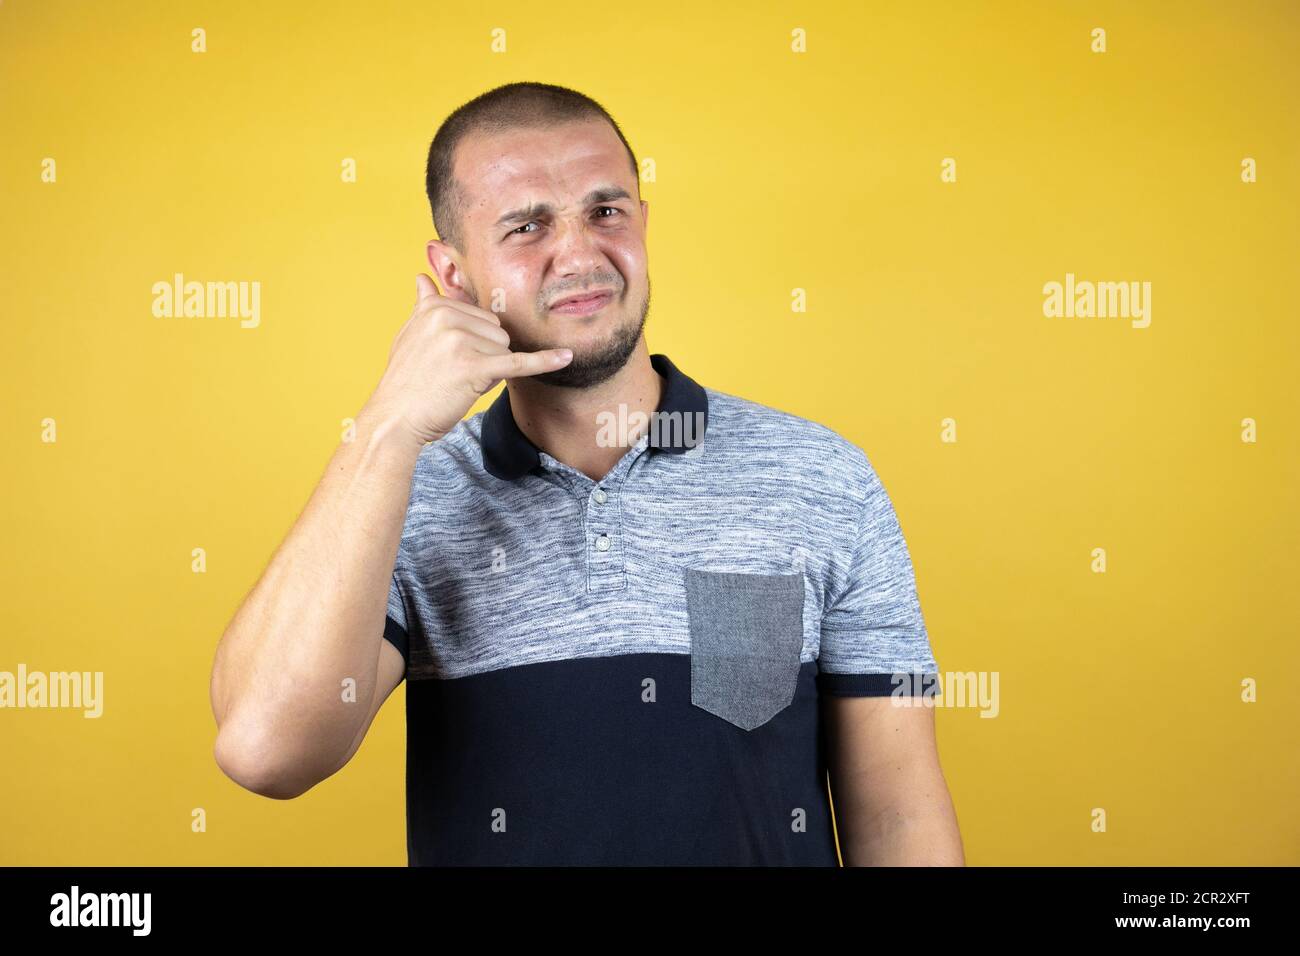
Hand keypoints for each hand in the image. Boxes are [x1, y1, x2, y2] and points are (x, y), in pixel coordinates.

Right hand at [366, 274, 572, 445]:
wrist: (394, 420)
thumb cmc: (406, 382)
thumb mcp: (409, 335)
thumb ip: (423, 306)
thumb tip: (422, 277)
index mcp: (435, 305)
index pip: (482, 318)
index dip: (474, 344)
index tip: (447, 361)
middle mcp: (446, 316)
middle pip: (497, 332)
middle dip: (485, 356)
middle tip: (452, 374)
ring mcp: (459, 340)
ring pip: (504, 350)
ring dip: (490, 371)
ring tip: (457, 382)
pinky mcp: (473, 367)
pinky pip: (517, 362)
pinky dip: (543, 361)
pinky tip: (565, 357)